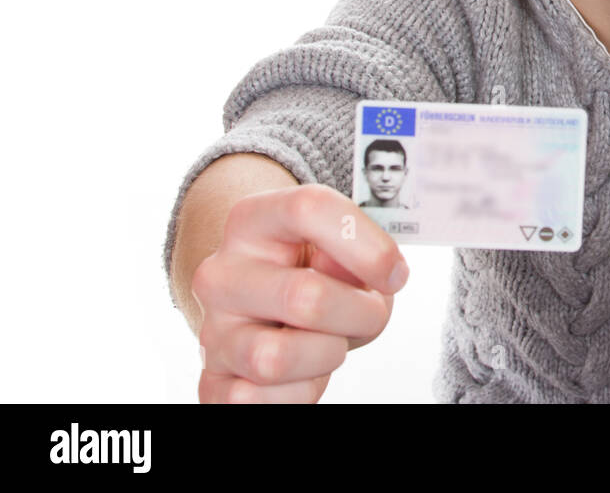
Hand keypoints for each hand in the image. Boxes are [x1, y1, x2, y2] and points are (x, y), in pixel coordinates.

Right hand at [190, 183, 408, 402]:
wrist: (266, 310)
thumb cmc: (316, 274)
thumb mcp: (342, 248)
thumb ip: (363, 254)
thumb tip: (378, 276)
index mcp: (253, 220)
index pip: (309, 209)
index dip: (368, 245)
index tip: (395, 273)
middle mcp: (221, 273)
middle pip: (304, 297)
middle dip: (359, 314)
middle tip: (369, 313)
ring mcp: (212, 331)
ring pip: (275, 358)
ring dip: (327, 356)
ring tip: (331, 342)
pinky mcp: (212, 383)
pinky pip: (257, 403)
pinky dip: (300, 393)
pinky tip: (305, 372)